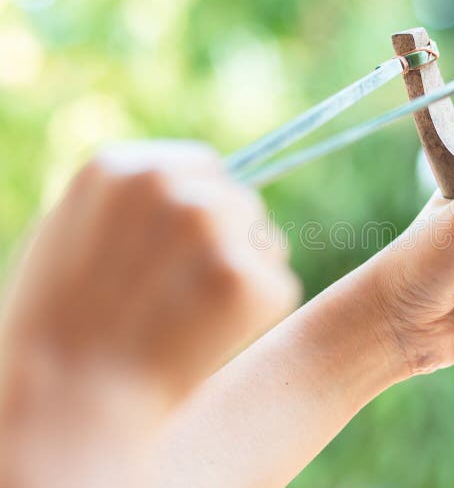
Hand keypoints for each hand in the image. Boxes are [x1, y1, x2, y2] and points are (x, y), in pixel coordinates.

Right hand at [0, 140, 299, 435]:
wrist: (68, 401)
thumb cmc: (62, 325)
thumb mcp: (75, 234)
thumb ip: (135, 202)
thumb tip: (199, 187)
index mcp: (124, 167)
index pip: (204, 166)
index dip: (204, 208)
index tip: (189, 249)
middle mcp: (172, 185)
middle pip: (240, 200)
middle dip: (228, 241)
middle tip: (187, 295)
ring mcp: (213, 229)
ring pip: (265, 240)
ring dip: (246, 274)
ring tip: (191, 320)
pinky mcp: (247, 278)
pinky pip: (277, 285)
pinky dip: (256, 314)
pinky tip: (207, 340)